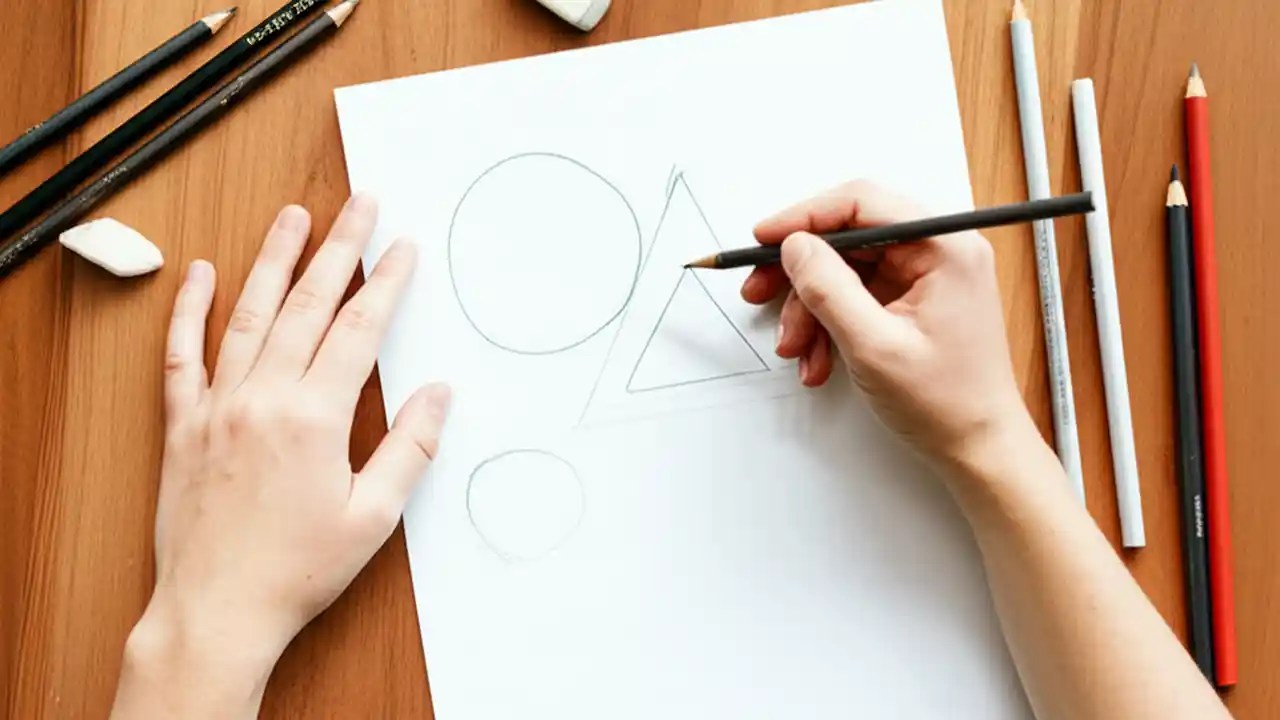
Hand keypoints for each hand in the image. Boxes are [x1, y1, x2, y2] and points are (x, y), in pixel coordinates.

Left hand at [115, 195, 449, 716]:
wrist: (216, 611)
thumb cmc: (297, 571)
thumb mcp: (372, 518)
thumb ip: (410, 450)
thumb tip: (438, 395)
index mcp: (314, 418)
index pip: (357, 330)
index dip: (384, 283)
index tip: (401, 248)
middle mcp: (263, 398)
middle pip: (306, 305)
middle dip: (338, 249)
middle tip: (359, 204)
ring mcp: (218, 406)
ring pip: (248, 316)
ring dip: (273, 260)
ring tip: (293, 216)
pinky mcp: (183, 424)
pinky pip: (183, 355)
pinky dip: (191, 310)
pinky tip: (203, 274)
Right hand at [741, 181, 1038, 471]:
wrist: (978, 449)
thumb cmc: (948, 404)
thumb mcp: (874, 346)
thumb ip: (829, 289)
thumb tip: (795, 247)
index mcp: (946, 247)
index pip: (863, 202)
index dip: (805, 216)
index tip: (764, 238)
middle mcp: (940, 251)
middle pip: (849, 236)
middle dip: (801, 271)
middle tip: (760, 290)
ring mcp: (927, 276)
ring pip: (846, 270)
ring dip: (811, 307)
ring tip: (796, 348)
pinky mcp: (914, 299)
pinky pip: (857, 295)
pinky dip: (830, 323)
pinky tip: (819, 358)